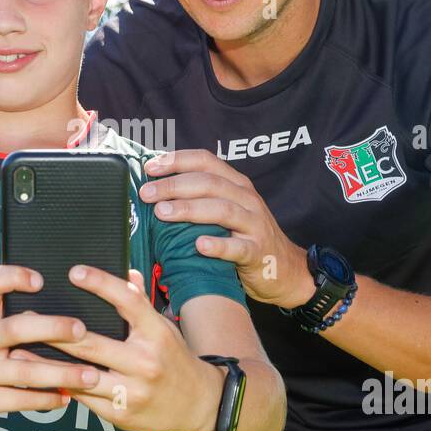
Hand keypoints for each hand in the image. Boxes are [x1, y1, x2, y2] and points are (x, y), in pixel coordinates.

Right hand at [0, 265, 100, 417]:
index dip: (12, 278)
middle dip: (52, 328)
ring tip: (92, 375)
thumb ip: (7, 310)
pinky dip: (47, 399)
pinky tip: (67, 396)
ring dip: (62, 374)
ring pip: (25, 372)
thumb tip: (59, 304)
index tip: (40, 280)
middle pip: (14, 328)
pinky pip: (20, 400)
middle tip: (82, 330)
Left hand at [13, 266, 224, 430]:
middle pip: (92, 343)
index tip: (74, 272)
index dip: (101, 284)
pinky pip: (84, 397)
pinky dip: (60, 386)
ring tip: (18, 351)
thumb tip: (126, 271)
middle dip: (56, 331)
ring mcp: (131, 390)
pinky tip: (38, 378)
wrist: (198, 404)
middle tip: (27, 315)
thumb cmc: (174, 358)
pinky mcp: (120, 413)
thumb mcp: (164, 327)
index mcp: (156, 333)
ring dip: (46, 364)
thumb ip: (141, 302)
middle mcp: (145, 361)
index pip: (128, 302)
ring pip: (80, 375)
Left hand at [139, 149, 311, 306]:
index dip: (176, 160)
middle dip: (173, 185)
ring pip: (222, 209)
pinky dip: (218, 245)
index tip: (149, 168)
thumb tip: (156, 186)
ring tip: (162, 213)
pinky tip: (199, 245)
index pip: (205, 161)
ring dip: (189, 209)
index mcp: (236, 184)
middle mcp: (247, 198)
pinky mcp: (258, 252)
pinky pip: (238, 247)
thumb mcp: (226, 209)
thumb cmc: (244, 237)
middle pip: (208, 183)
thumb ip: (200, 197)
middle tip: (146, 194)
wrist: (284, 270)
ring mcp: (254, 224)